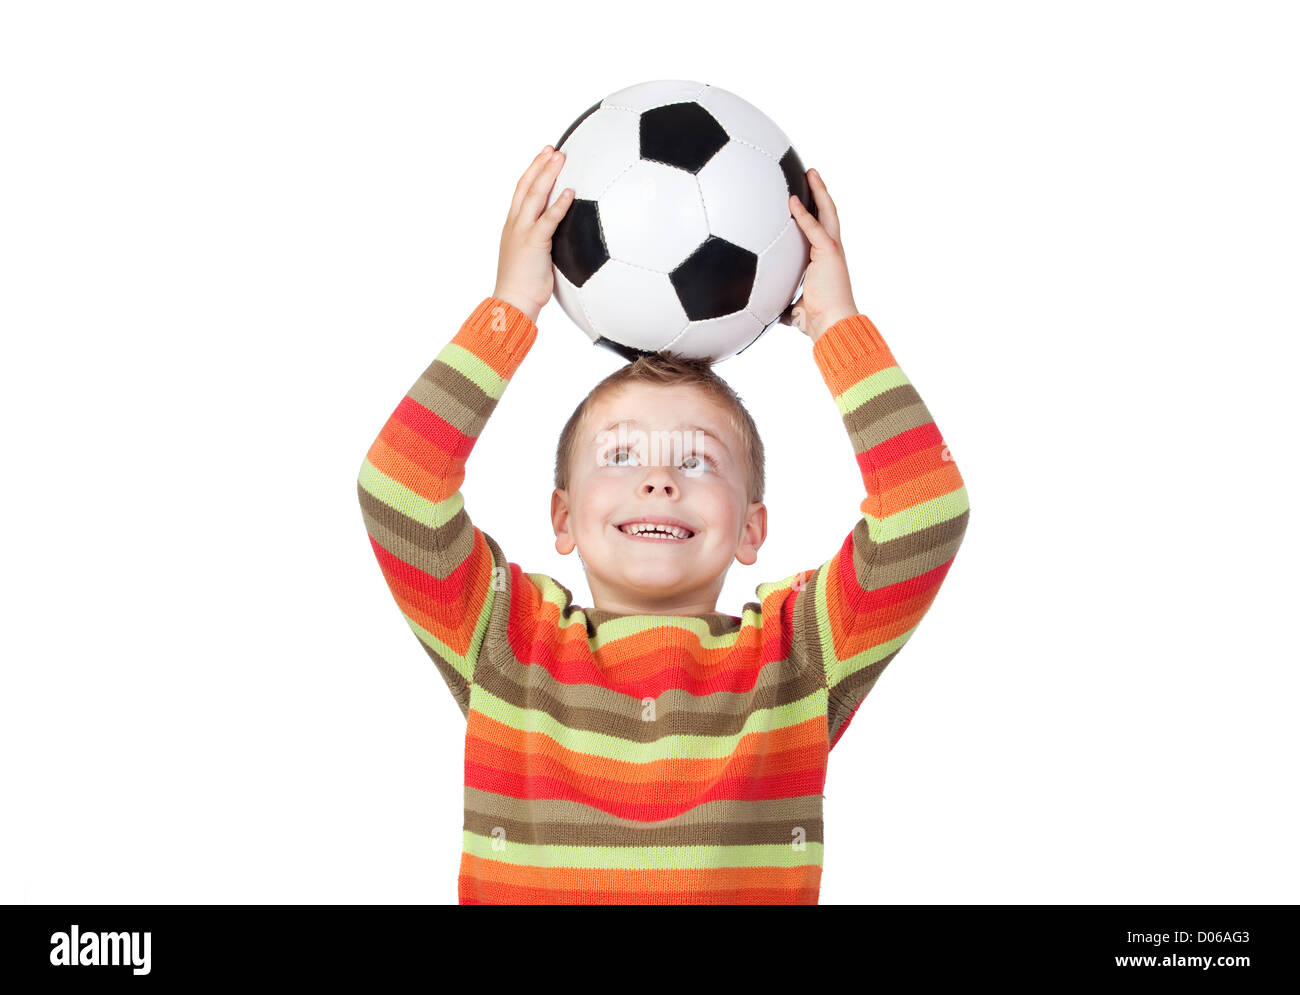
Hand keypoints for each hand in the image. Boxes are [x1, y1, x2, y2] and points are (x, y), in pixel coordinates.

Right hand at [492, 145, 573, 323]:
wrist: (513, 301)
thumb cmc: (524, 285)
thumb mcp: (530, 256)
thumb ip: (541, 240)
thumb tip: (557, 235)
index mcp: (513, 225)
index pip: (521, 191)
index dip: (532, 171)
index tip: (544, 155)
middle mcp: (515, 224)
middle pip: (526, 186)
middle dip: (540, 165)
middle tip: (553, 149)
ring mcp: (523, 232)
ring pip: (534, 196)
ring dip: (548, 175)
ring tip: (560, 158)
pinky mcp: (534, 243)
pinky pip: (548, 220)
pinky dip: (558, 204)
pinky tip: (570, 192)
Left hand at [777, 168, 858, 340]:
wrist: (832, 325)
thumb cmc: (818, 322)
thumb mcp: (795, 311)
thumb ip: (784, 306)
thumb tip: (768, 312)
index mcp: (824, 261)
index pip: (818, 231)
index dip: (813, 214)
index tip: (802, 200)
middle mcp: (831, 251)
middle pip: (828, 214)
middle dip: (820, 192)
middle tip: (810, 174)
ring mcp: (832, 250)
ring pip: (828, 212)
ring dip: (819, 191)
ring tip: (810, 172)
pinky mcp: (829, 253)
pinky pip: (814, 228)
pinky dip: (803, 213)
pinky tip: (792, 200)